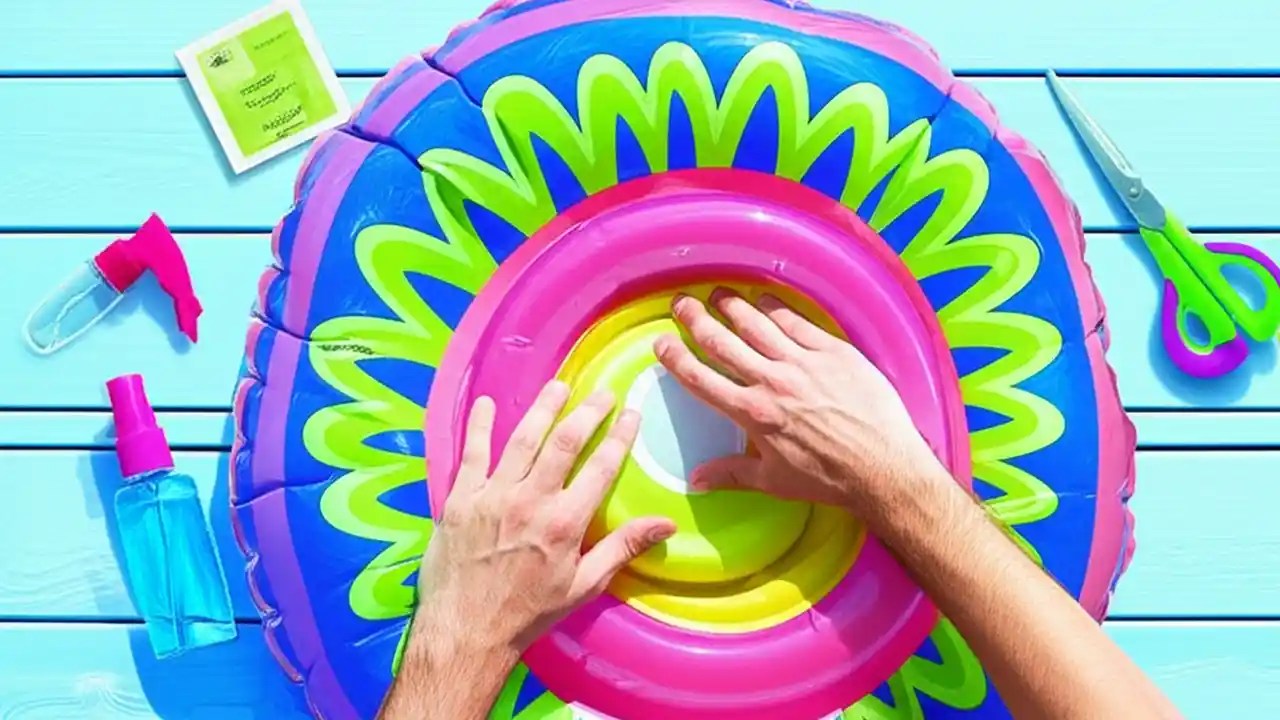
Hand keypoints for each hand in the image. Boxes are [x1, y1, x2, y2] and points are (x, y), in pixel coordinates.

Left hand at [415, 381, 676, 656]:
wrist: (466, 632)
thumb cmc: (528, 613)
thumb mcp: (584, 585)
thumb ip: (623, 548)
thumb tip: (667, 524)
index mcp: (564, 524)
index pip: (600, 467)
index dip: (619, 436)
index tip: (631, 413)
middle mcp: (529, 502)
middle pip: (564, 443)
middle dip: (587, 411)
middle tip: (602, 392)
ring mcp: (492, 497)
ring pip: (522, 439)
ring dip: (542, 408)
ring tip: (558, 386)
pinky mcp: (460, 499)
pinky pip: (471, 453)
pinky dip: (478, 426)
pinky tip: (486, 403)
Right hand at [653, 289, 947, 517]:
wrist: (883, 468)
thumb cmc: (828, 479)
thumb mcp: (773, 481)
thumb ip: (730, 473)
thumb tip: (695, 480)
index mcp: (753, 414)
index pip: (702, 379)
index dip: (676, 358)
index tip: (661, 342)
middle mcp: (773, 382)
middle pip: (723, 343)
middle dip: (697, 320)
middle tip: (681, 303)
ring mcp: (804, 363)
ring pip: (758, 325)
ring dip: (733, 306)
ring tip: (718, 294)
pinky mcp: (834, 352)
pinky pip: (798, 322)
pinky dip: (777, 308)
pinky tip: (765, 299)